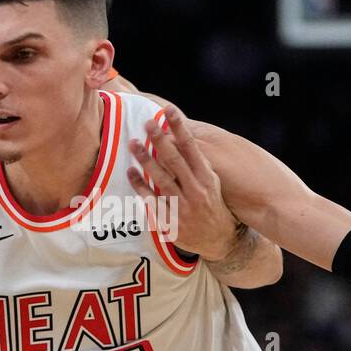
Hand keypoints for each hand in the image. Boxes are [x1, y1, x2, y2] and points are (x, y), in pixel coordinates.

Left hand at [125, 103, 240, 260]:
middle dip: (160, 140)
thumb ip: (196, 163)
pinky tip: (131, 173)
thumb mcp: (211, 182)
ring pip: (161, 179)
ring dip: (146, 160)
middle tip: (147, 123)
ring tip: (133, 144)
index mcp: (206, 178)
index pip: (192, 148)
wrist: (219, 240)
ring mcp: (183, 207)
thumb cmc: (211, 204)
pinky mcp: (171, 221)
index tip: (169, 111)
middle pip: (174, 161)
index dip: (179, 128)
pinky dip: (140, 186)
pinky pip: (152, 201)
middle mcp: (196, 191)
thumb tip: (178, 137)